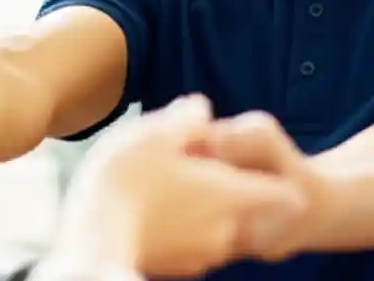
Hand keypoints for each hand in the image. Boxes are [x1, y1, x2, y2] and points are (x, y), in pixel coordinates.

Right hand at [46, 96, 306, 278]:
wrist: (89, 246)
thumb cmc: (124, 184)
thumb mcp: (154, 135)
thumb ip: (186, 119)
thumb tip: (201, 108)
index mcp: (230, 193)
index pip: (283, 195)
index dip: (278, 183)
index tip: (260, 171)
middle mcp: (225, 228)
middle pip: (242, 206)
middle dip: (222, 187)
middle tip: (184, 166)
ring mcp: (202, 255)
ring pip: (214, 224)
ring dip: (196, 207)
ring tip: (157, 186)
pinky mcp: (178, 269)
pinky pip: (189, 242)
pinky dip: (177, 227)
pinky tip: (145, 211)